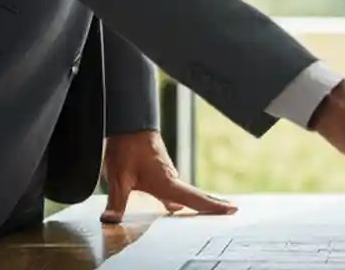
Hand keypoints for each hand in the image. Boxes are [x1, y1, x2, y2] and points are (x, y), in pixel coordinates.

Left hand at [100, 130, 236, 223]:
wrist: (129, 123)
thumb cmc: (127, 148)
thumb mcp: (119, 178)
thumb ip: (117, 202)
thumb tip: (110, 221)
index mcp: (166, 183)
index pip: (194, 199)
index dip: (212, 206)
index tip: (232, 210)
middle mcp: (171, 179)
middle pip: (197, 195)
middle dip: (213, 203)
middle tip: (233, 209)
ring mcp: (167, 173)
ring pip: (186, 191)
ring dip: (199, 200)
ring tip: (211, 208)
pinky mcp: (160, 170)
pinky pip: (175, 187)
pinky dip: (182, 197)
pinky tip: (174, 206)